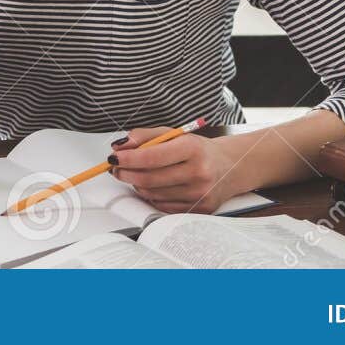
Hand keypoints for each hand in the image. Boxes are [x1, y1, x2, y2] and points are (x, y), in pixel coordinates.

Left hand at [108, 128, 241, 213]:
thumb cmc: (197, 150)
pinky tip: (154, 186)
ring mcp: (200, 194)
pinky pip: (162, 206)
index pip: (152, 156)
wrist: (229, 167)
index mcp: (192, 148)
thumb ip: (146, 136)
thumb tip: (121, 145)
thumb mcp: (175, 134)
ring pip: (153, 194)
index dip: (128, 158)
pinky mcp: (199, 209)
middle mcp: (198, 172)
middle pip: (149, 178)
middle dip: (126, 173)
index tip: (114, 157)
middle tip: (116, 168)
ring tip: (137, 174)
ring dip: (137, 184)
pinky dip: (151, 196)